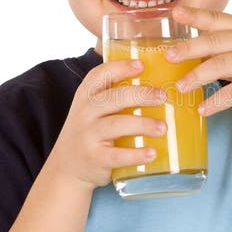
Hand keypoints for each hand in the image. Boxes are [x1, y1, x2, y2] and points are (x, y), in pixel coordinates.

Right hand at [47, 59, 168, 189]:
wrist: (67, 167)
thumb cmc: (89, 132)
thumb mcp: (92, 110)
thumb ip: (114, 97)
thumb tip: (156, 86)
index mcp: (86, 96)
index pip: (100, 75)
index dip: (120, 67)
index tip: (142, 65)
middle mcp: (85, 113)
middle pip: (114, 98)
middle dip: (141, 94)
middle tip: (163, 96)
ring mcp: (88, 136)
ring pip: (117, 124)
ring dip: (143, 124)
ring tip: (163, 127)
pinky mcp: (94, 158)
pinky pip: (117, 155)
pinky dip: (136, 154)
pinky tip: (152, 153)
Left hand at [165, 5, 231, 121]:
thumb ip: (223, 48)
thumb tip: (186, 50)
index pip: (216, 18)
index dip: (194, 15)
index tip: (174, 13)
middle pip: (213, 41)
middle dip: (187, 49)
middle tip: (168, 57)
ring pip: (218, 65)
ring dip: (196, 77)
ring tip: (180, 88)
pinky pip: (230, 93)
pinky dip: (214, 102)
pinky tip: (202, 109)